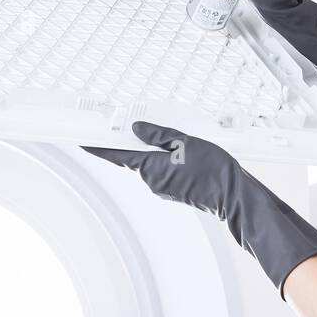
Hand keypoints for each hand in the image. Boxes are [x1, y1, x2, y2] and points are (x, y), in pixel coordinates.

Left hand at [82, 121, 316, 298]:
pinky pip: (161, 168)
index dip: (98, 146)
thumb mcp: (186, 142)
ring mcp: (163, 187)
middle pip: (133, 156)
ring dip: (152, 148)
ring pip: (149, 162)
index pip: (116, 155)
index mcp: (150, 168)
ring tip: (168, 134)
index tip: (82, 139)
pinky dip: (163, 156)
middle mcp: (152, 180)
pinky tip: (177, 147)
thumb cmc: (213, 169)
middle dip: (132, 140)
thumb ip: (159, 134)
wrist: (235, 195)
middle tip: (133, 121)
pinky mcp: (174, 189)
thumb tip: (136, 129)